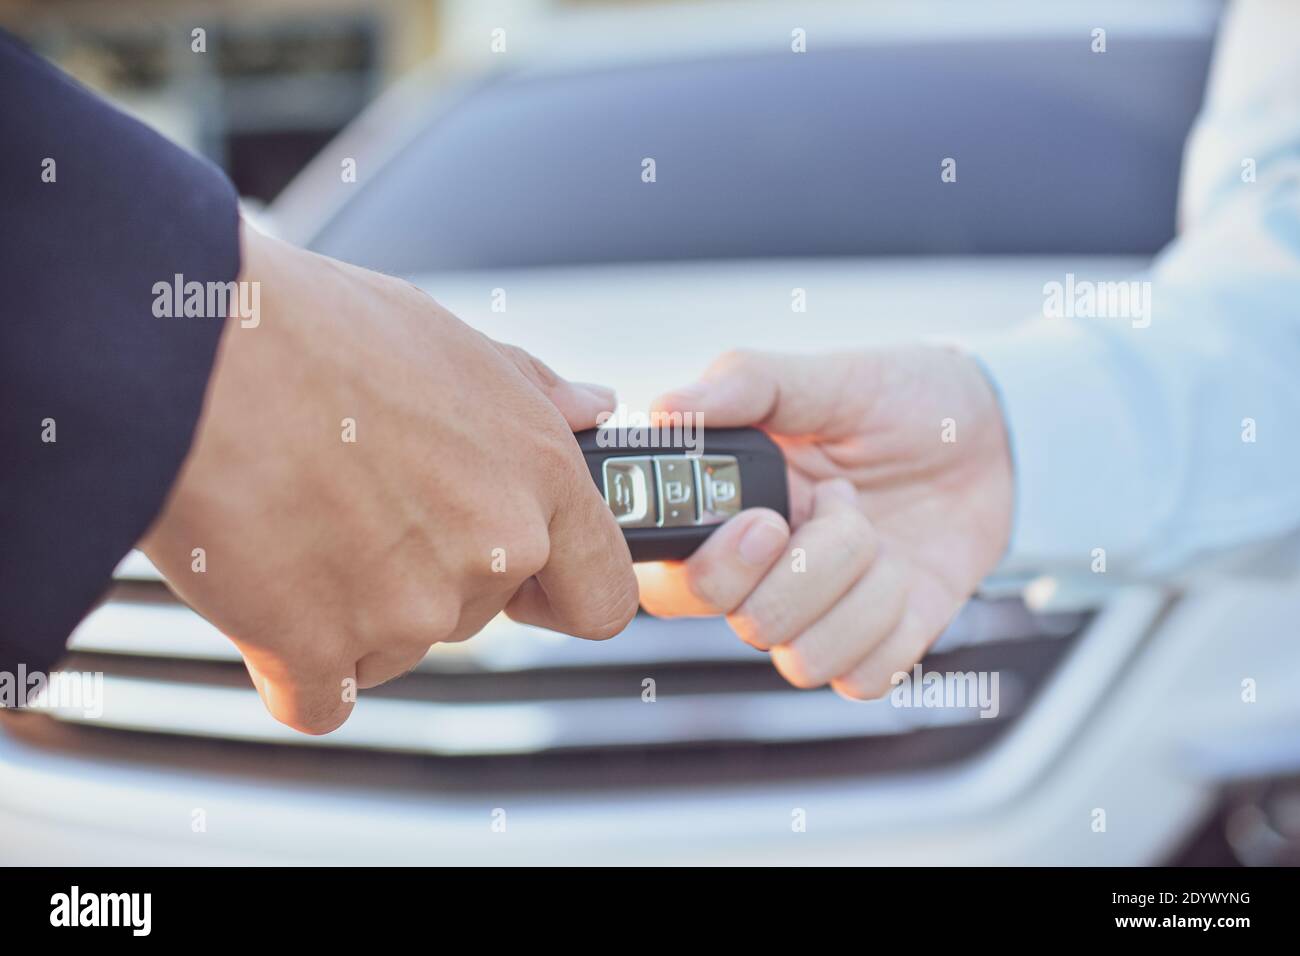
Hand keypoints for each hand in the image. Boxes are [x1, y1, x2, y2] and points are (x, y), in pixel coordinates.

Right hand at [141, 224, 637, 732]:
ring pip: (399, 648)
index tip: (536, 585)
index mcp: (537, 476)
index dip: (567, 591)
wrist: (192, 352)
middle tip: (363, 502)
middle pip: (480, 615)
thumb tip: (592, 409)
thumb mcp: (450, 340)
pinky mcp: (319, 654)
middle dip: (431, 575)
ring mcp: (409, 611)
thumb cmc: (315, 331)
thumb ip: (535, 393)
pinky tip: (268, 588)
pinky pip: (325, 696)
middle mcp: (490, 550)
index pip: (603, 594)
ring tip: (303, 516)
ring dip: (358, 609)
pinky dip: (296, 663)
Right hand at [635, 347, 1012, 698]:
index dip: (713, 568)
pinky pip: (863, 678)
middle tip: (839, 499)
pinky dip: (892, 624)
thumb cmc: (898, 398)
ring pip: (805, 660)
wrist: (995, 434)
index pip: (671, 583)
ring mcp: (819, 617)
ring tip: (873, 528)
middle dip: (811, 563)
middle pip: (747, 624)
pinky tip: (901, 572)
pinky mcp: (875, 646)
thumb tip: (665, 411)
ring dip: (859, 586)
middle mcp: (762, 577)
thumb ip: (743, 385)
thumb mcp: (824, 376)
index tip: (767, 518)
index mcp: (727, 515)